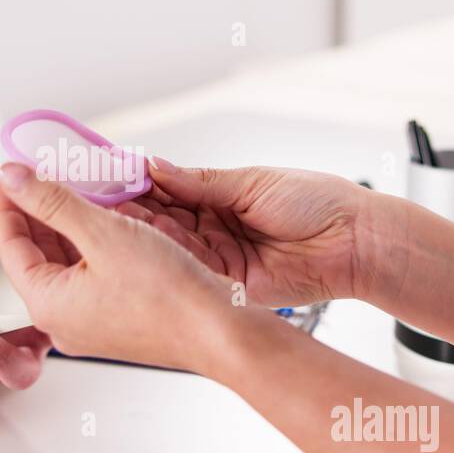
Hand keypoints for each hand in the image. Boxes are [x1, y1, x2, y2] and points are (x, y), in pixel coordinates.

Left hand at [0, 163, 249, 373]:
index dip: (8, 204)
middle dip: (38, 212)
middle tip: (40, 173)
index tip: (10, 173)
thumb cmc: (167, 292)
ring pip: (66, 265)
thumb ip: (53, 202)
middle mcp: (63, 321)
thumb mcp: (103, 233)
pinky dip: (91, 245)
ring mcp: (91, 324)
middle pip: (37, 256)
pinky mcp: (117, 321)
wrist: (220, 333)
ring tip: (73, 187)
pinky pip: (91, 276)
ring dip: (67, 225)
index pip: (10, 246)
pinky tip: (104, 218)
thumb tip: (13, 178)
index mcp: (48, 304)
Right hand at [120, 160, 384, 306]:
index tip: (107, 180)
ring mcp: (219, 257)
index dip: (138, 185)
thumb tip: (155, 167)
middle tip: (98, 205)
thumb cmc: (317, 202)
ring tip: (112, 226)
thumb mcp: (251, 182)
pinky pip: (191, 273)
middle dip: (131, 213)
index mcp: (218, 194)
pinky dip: (167, 263)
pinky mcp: (227, 284)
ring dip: (142, 238)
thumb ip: (200, 182)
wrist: (355, 242)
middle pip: (161, 221)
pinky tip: (143, 253)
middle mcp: (213, 227)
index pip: (166, 189)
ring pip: (170, 248)